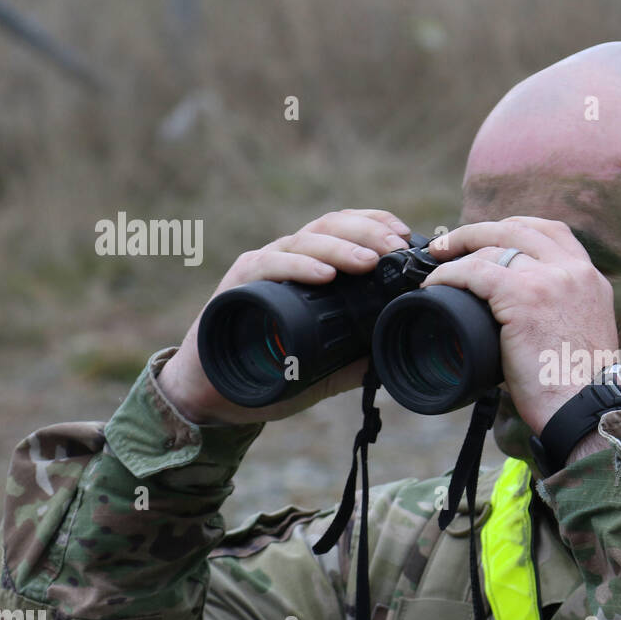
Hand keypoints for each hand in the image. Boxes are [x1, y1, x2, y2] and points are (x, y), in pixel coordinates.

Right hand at [158, 209, 411, 424]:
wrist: (215, 394)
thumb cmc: (269, 372)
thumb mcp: (325, 367)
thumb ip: (356, 359)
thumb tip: (393, 354)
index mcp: (309, 268)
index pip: (345, 229)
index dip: (375, 224)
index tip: (405, 236)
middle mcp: (287, 259)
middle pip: (329, 226)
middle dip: (367, 232)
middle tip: (395, 249)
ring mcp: (261, 269)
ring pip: (304, 240)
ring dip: (340, 248)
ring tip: (369, 262)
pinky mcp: (238, 285)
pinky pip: (269, 266)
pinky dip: (298, 266)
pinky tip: (324, 275)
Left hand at [422, 216, 618, 434]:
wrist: (585, 408)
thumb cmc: (576, 389)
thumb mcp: (579, 337)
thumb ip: (556, 315)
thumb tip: (512, 322)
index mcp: (591, 279)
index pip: (552, 232)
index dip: (515, 228)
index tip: (492, 237)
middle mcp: (573, 272)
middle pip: (518, 228)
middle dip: (478, 231)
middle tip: (449, 244)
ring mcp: (548, 280)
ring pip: (494, 246)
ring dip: (459, 250)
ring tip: (437, 263)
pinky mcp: (523, 296)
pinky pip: (475, 271)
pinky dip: (449, 274)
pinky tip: (434, 283)